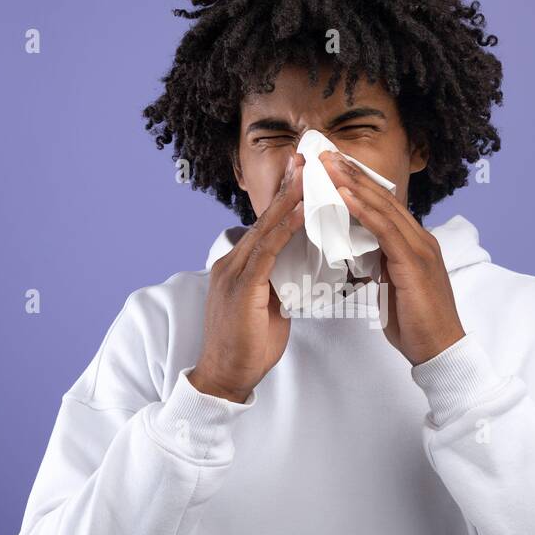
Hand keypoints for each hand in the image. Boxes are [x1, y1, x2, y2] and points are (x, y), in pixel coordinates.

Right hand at [188, 152, 305, 402]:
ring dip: (288, 199)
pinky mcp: (241, 286)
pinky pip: (268, 250)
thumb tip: (299, 269)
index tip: (300, 175)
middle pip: (264, 218)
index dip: (282, 199)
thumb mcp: (269, 307)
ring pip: (266, 228)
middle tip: (303, 158)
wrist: (226, 376)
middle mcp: (232, 262)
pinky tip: (302, 211)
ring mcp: (234, 273)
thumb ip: (279, 282)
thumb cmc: (248, 346)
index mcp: (238, 266)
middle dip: (285, 187)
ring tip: (307, 174)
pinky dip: (286, 228)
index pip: (264, 226)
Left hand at [321, 150, 465, 365]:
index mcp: (415, 244)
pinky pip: (386, 230)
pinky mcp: (414, 263)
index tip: (334, 168)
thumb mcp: (391, 287)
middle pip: (383, 198)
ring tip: (330, 166)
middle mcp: (421, 240)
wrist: (439, 349)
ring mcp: (420, 249)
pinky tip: (346, 196)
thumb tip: (358, 256)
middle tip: (326, 154)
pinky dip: (364, 210)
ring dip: (354, 185)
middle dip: (353, 175)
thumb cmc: (415, 324)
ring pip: (384, 208)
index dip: (359, 184)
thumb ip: (379, 266)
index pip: (384, 206)